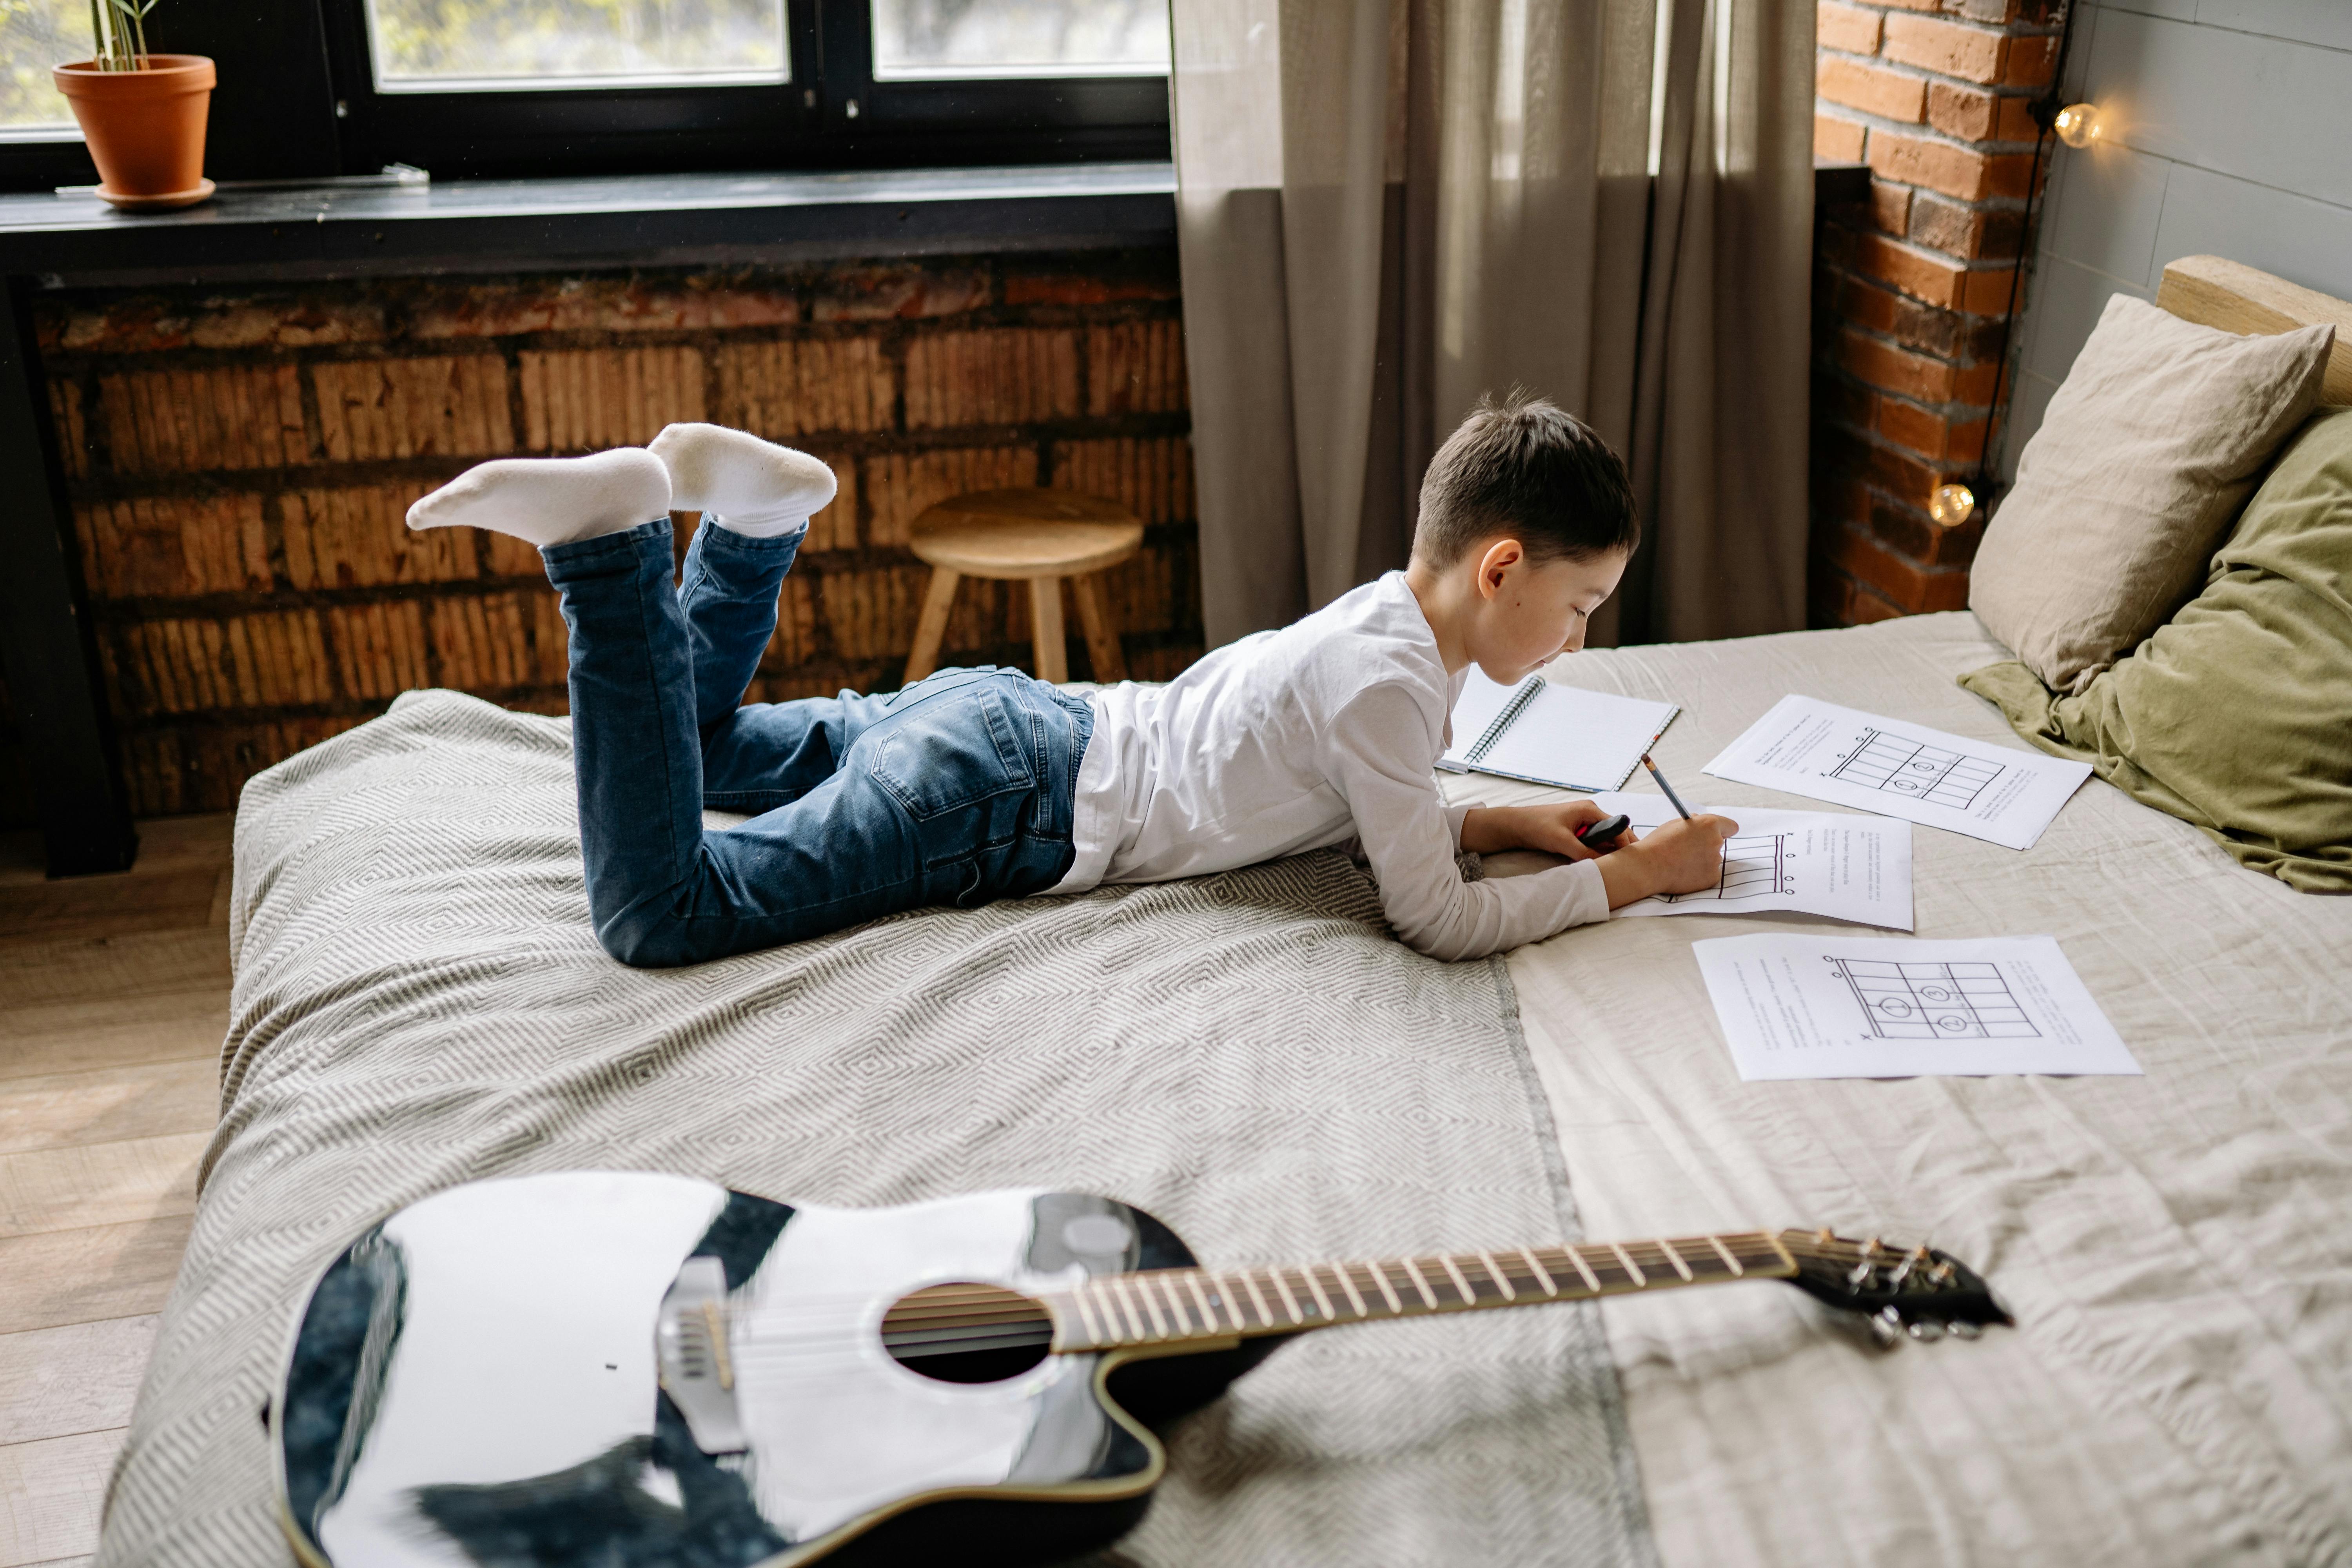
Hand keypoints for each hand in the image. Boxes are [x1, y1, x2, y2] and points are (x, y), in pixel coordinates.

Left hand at [1458, 800, 1634, 861]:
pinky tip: (1598, 861)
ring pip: (1603, 838)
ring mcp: (1582, 822)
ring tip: (1614, 864)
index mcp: (1589, 810)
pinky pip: (1592, 842)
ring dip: (1606, 850)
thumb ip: (1583, 853)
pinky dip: (1595, 851)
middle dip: (1619, 846)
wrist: (1516, 826)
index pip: (1616, 825)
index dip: (1624, 841)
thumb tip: (1602, 865)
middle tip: (1628, 863)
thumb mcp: (1562, 841)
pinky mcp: (1575, 831)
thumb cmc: (1537, 826)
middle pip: (1612, 831)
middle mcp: (1589, 813)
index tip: (1629, 857)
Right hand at [1596, 814, 1739, 908]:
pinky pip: (1709, 874)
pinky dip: (1700, 875)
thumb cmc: (1657, 844)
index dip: (1723, 830)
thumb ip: (1693, 823)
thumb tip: (1700, 821)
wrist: (1647, 867)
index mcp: (1709, 824)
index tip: (1718, 833)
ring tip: (1680, 862)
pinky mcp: (1712, 878)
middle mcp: (1716, 841)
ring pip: (1712, 859)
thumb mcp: (1674, 825)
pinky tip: (1683, 873)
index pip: (1730, 826)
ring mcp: (1715, 861)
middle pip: (1719, 843)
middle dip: (1706, 845)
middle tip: (1688, 850)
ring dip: (1701, 860)